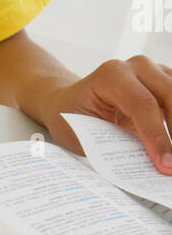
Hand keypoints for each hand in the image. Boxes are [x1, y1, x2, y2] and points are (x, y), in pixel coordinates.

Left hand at [42, 55, 171, 172]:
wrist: (72, 101)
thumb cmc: (75, 118)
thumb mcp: (84, 134)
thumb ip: (114, 147)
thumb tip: (147, 168)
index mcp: (111, 76)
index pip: (142, 104)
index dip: (157, 136)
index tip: (166, 165)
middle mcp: (136, 66)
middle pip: (169, 96)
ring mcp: (154, 70)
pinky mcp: (166, 79)